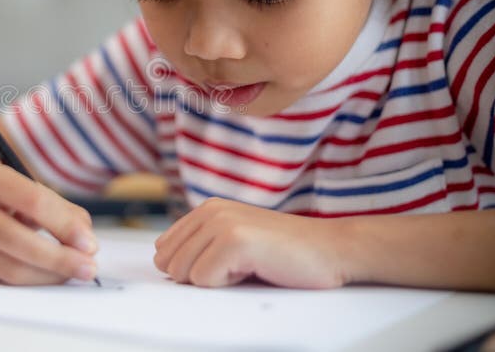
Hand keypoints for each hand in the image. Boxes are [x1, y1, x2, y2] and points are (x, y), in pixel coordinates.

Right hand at [0, 161, 97, 284]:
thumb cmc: (9, 195)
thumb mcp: (34, 189)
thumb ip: (65, 211)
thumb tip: (87, 244)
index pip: (32, 202)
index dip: (64, 225)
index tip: (89, 244)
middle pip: (16, 239)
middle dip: (59, 258)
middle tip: (88, 268)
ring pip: (10, 267)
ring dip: (50, 275)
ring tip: (75, 271)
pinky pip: (7, 279)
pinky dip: (37, 280)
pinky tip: (54, 274)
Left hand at [154, 197, 347, 287]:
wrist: (331, 249)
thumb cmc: (286, 252)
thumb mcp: (235, 240)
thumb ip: (200, 245)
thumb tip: (163, 264)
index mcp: (207, 209)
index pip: (163, 249)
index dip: (189, 269)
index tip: (223, 266)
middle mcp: (210, 210)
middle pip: (169, 263)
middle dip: (199, 275)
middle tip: (237, 268)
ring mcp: (221, 223)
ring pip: (183, 273)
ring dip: (215, 280)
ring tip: (247, 266)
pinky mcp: (234, 240)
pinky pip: (204, 280)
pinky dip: (228, 285)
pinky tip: (254, 269)